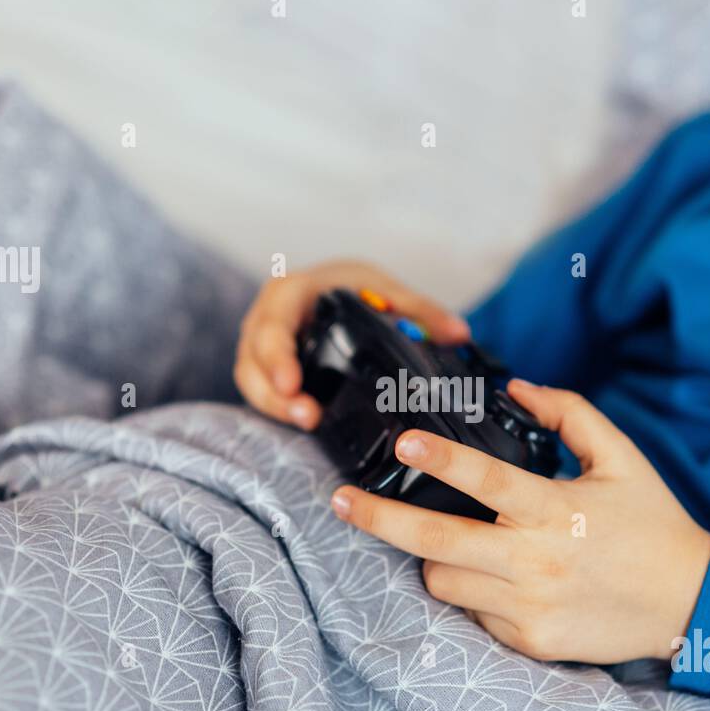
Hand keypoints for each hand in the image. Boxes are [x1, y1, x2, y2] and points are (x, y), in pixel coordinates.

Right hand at [234, 259, 469, 429]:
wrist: (338, 288)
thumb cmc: (356, 287)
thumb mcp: (389, 291)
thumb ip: (423, 312)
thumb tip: (458, 333)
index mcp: (293, 290)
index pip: (274, 322)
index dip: (278, 355)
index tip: (292, 383)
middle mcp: (268, 315)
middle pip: (254, 355)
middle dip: (274, 390)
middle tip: (306, 415)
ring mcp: (262, 343)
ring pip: (251, 376)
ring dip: (275, 404)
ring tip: (308, 422)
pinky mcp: (266, 366)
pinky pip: (260, 388)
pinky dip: (276, 406)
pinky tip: (303, 422)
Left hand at [329, 379, 709, 663]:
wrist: (690, 602)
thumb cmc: (653, 524)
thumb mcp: (622, 458)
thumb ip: (571, 415)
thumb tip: (520, 388)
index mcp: (556, 509)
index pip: (484, 479)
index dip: (439, 458)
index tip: (402, 441)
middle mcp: (535, 560)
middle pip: (434, 541)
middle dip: (377, 519)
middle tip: (340, 501)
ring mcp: (529, 606)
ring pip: (443, 580)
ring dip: (435, 557)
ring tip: (455, 541)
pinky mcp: (529, 641)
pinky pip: (473, 615)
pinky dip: (473, 594)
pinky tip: (501, 579)